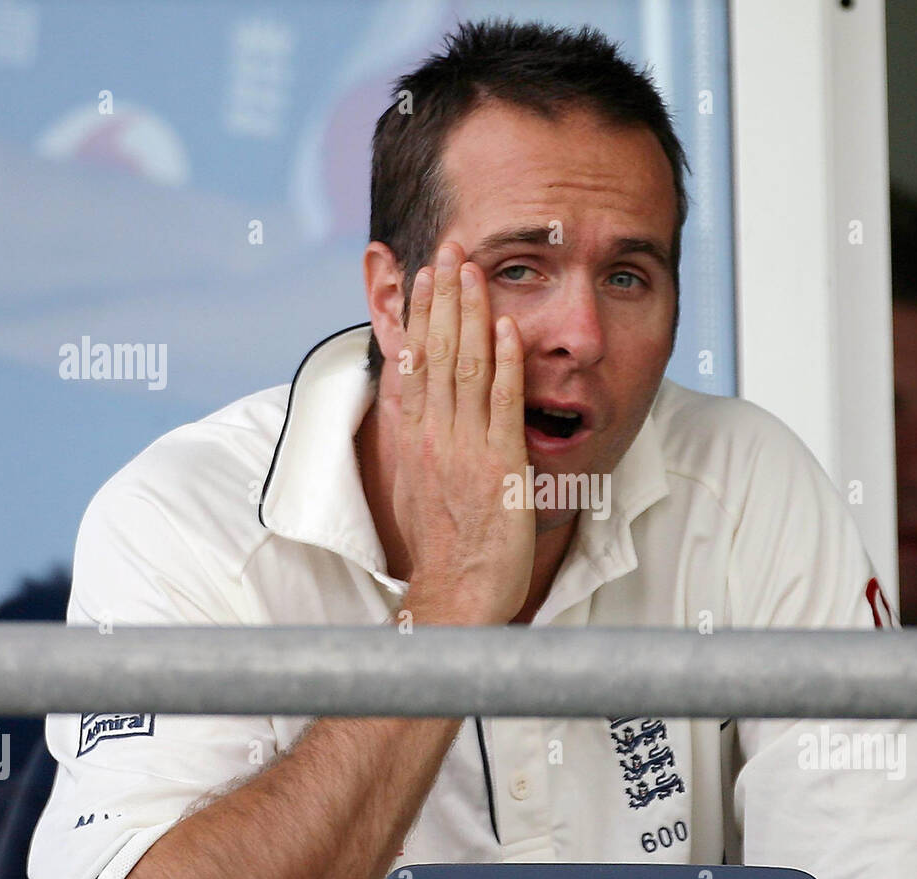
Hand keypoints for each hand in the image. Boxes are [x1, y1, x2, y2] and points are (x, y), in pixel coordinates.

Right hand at [386, 242, 533, 623]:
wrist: (456, 592)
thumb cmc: (442, 545)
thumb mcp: (415, 484)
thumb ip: (415, 439)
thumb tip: (408, 404)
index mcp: (412, 438)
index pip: (413, 360)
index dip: (419, 313)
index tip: (424, 274)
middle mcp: (433, 435)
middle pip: (437, 351)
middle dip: (443, 296)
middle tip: (450, 248)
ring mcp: (465, 447)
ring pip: (467, 367)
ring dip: (471, 314)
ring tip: (474, 270)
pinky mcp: (499, 465)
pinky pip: (503, 404)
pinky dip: (506, 363)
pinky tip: (508, 329)